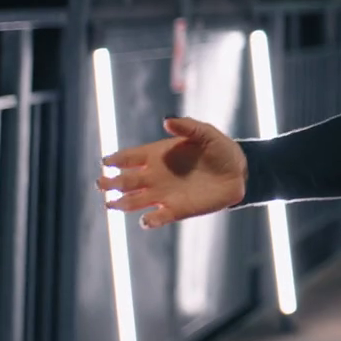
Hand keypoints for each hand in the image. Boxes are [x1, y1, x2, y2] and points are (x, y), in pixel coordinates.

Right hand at [96, 117, 247, 229]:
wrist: (239, 172)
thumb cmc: (220, 149)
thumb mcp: (205, 133)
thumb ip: (186, 126)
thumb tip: (166, 120)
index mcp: (157, 155)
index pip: (129, 157)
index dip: (115, 160)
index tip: (106, 162)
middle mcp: (155, 176)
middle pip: (126, 181)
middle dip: (111, 182)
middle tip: (101, 183)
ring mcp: (164, 194)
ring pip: (134, 201)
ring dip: (122, 203)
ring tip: (111, 204)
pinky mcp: (177, 209)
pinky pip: (159, 217)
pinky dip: (151, 220)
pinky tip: (146, 220)